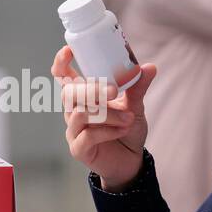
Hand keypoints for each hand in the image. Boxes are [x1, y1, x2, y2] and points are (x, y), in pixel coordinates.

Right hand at [52, 45, 157, 191]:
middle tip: (113, 91)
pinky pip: (88, 136)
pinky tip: (123, 129)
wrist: (130, 160)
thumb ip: (138, 86)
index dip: (60, 63)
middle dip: (91, 90)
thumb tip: (150, 66)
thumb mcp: (135, 105)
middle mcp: (73, 111)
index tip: (70, 50)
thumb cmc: (126, 128)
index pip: (62, 76)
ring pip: (81, 114)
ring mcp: (74, 131)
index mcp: (83, 96)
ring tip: (129, 118)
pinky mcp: (78, 149)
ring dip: (108, 114)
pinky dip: (108, 131)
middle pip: (69, 93)